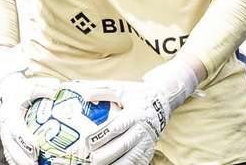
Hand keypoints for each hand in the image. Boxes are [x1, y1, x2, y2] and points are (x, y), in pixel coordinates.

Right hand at [0, 72, 59, 163]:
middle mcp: (5, 126)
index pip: (16, 129)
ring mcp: (5, 133)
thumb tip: (57, 90)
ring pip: (11, 152)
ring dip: (21, 162)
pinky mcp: (8, 138)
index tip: (35, 146)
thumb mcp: (31, 85)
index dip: (25, 138)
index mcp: (10, 114)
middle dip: (22, 158)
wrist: (6, 90)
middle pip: (11, 146)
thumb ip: (44, 87)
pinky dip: (19, 160)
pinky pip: (12, 152)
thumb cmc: (21, 89)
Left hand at [64, 59, 199, 164]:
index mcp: (134, 114)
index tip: (86, 142)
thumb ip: (101, 90)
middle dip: (105, 155)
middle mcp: (141, 130)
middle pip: (122, 146)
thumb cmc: (136, 95)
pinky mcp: (147, 153)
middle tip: (89, 160)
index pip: (116, 127)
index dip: (101, 136)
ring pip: (130, 160)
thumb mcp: (121, 88)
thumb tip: (83, 94)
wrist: (162, 103)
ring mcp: (146, 143)